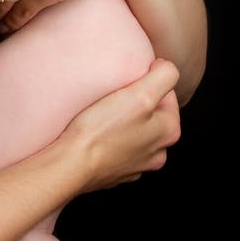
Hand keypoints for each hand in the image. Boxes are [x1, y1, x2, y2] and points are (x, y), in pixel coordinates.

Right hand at [61, 58, 180, 191]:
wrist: (70, 165)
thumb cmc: (102, 128)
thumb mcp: (141, 95)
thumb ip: (163, 76)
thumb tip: (166, 67)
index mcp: (169, 131)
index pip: (167, 92)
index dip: (147, 80)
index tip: (127, 82)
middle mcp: (158, 153)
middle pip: (152, 113)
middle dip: (137, 101)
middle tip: (114, 93)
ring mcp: (137, 166)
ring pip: (135, 131)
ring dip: (124, 120)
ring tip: (103, 111)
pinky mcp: (115, 173)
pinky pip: (118, 148)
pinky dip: (111, 139)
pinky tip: (96, 132)